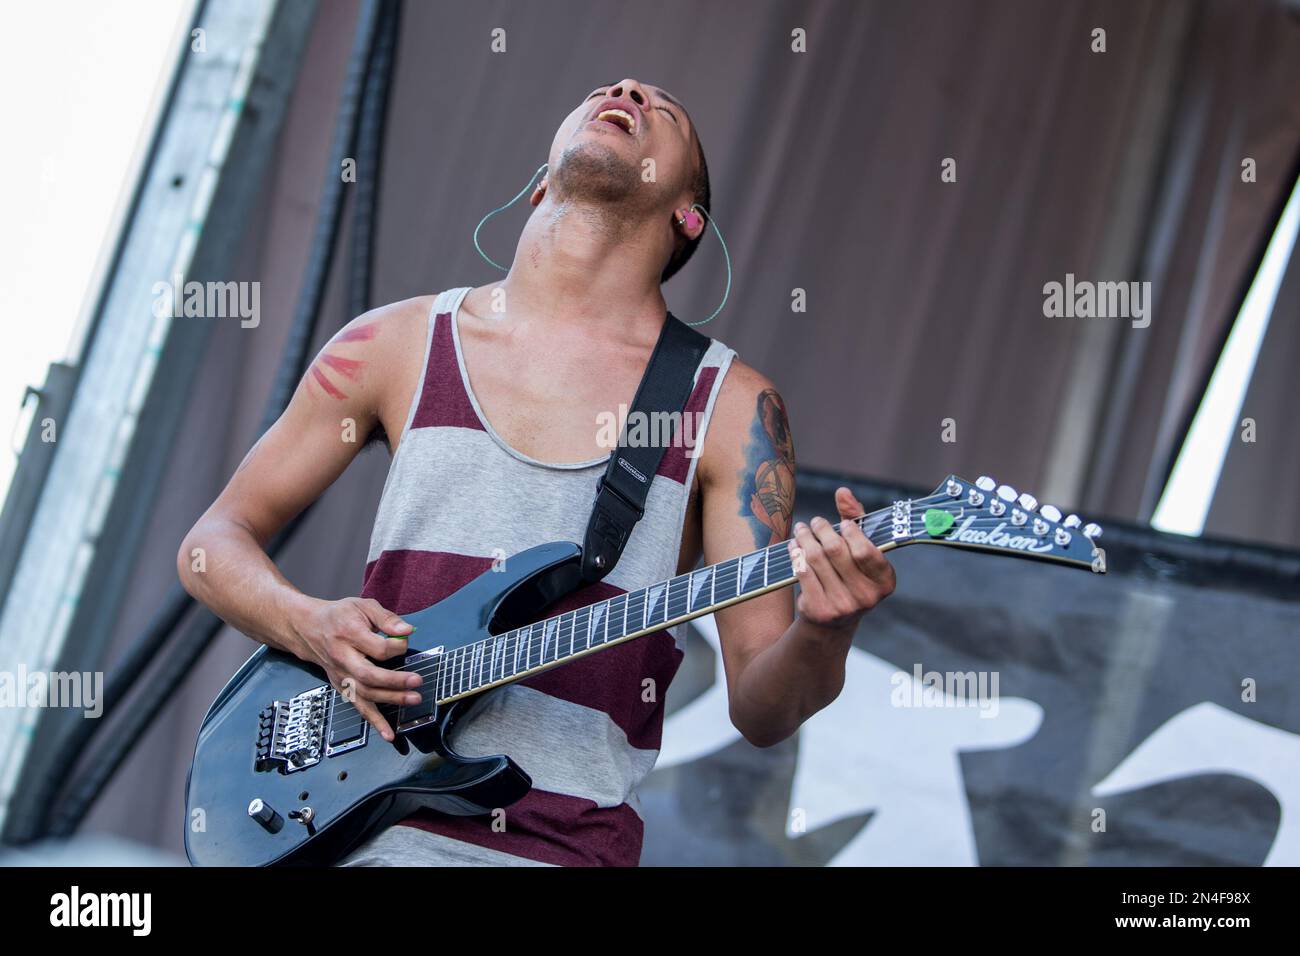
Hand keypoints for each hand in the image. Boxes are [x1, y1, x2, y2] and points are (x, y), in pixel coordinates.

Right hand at [290, 596, 418, 741]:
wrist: (308, 628)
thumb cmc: (339, 616)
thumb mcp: (363, 606)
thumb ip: (386, 618)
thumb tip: (407, 630)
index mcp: (349, 634)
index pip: (377, 647)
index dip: (397, 646)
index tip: (406, 641)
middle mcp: (343, 658)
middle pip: (369, 675)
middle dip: (395, 681)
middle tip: (416, 681)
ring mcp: (341, 675)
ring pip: (365, 693)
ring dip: (390, 699)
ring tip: (413, 699)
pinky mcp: (342, 687)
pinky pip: (359, 707)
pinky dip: (374, 722)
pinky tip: (388, 733)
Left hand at [788, 487, 895, 632]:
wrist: (833, 620)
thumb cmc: (850, 574)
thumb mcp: (860, 549)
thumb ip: (855, 518)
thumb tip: (842, 492)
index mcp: (885, 581)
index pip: (866, 551)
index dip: (852, 533)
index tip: (842, 524)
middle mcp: (867, 597)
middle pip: (836, 551)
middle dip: (822, 530)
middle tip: (815, 522)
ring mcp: (843, 606)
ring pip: (816, 559)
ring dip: (805, 538)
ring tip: (801, 530)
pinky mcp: (819, 610)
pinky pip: (802, 572)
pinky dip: (796, 554)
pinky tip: (794, 545)